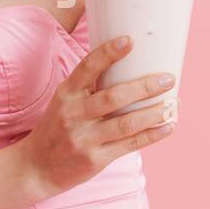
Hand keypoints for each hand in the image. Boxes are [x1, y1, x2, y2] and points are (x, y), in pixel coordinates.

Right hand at [16, 36, 175, 199]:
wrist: (36, 168)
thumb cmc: (57, 129)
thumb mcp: (64, 103)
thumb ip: (89, 88)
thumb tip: (130, 68)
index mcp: (66, 94)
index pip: (87, 68)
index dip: (108, 53)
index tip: (130, 40)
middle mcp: (73, 115)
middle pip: (113, 97)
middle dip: (144, 86)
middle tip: (168, 78)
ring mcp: (84, 139)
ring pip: (126, 123)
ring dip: (154, 113)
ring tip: (173, 104)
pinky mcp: (95, 159)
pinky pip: (130, 145)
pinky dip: (152, 135)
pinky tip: (168, 126)